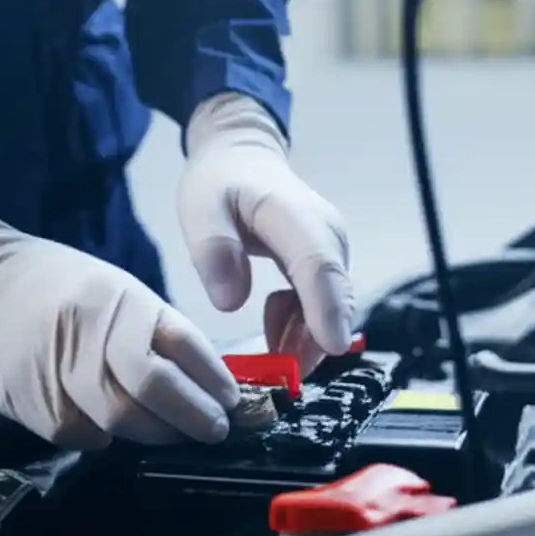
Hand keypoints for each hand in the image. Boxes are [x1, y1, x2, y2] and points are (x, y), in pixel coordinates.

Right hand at [0, 214, 238, 448]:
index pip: (182, 345)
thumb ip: (158, 334)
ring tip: (177, 435)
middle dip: (193, 416)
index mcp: (122, 300)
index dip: (214, 380)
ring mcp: (55, 367)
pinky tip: (116, 429)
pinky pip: (80, 433)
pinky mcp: (27, 400)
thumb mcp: (121, 292)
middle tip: (215, 430)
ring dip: (157, 434)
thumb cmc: (66, 288)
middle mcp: (89, 332)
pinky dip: (105, 437)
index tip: (233, 402)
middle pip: (153, 388)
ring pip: (119, 419)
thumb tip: (207, 382)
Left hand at [179, 93, 354, 375]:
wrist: (245, 160)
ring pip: (332, 307)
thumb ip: (214, 251)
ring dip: (304, 337)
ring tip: (269, 349)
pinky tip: (273, 324)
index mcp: (296, 216)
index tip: (331, 347)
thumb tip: (230, 303)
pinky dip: (301, 325)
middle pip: (334, 295)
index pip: (319, 265)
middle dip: (314, 339)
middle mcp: (328, 235)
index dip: (327, 308)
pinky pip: (324, 306)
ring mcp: (334, 251)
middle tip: (281, 375)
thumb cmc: (221, 184)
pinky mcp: (330, 266)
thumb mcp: (200, 207)